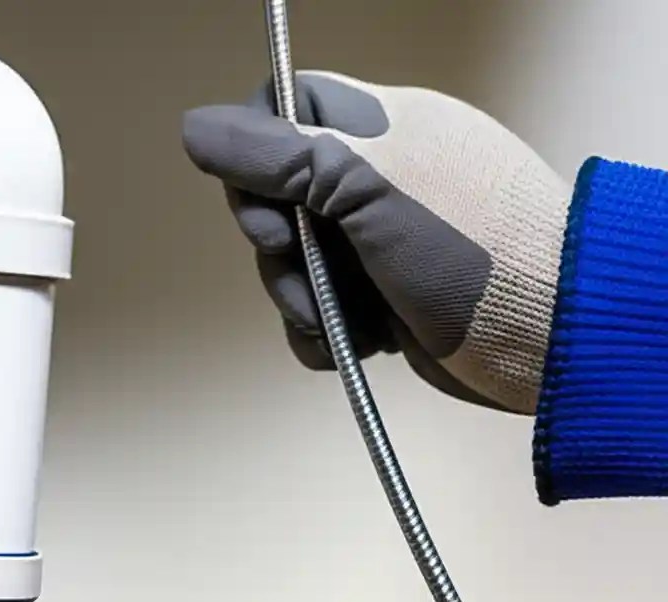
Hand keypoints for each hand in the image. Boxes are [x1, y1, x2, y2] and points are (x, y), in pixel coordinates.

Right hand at [183, 71, 568, 413]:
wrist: (551, 339)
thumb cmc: (472, 247)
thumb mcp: (368, 185)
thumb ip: (277, 156)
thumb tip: (194, 127)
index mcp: (379, 129)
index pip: (283, 113)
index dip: (255, 156)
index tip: (268, 204)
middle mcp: (374, 179)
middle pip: (274, 200)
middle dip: (278, 249)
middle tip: (302, 268)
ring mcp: (377, 243)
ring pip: (291, 265)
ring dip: (301, 300)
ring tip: (341, 321)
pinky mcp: (382, 302)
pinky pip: (318, 313)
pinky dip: (323, 335)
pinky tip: (354, 345)